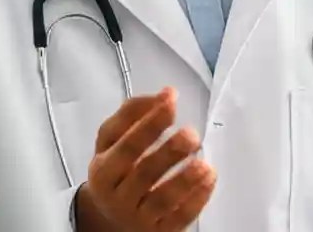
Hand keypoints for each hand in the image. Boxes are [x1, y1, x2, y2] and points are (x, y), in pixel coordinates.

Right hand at [75, 87, 216, 231]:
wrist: (110, 217)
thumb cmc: (117, 169)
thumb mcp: (111, 140)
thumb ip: (132, 113)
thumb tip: (165, 94)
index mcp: (104, 169)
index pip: (126, 146)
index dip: (149, 123)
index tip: (170, 102)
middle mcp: (118, 196)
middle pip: (144, 174)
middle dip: (168, 153)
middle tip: (191, 134)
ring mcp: (139, 218)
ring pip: (162, 201)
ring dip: (184, 181)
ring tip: (203, 163)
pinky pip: (179, 219)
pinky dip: (196, 200)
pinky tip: (209, 179)